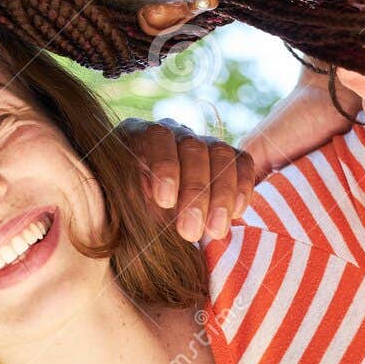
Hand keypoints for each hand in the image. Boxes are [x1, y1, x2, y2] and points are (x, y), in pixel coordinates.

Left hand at [118, 117, 254, 242]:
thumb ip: (132, 201)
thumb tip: (147, 209)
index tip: (165, 201)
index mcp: (139, 134)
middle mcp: (173, 132)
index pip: (158, 137)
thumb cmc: (128, 207)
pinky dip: (242, 188)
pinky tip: (235, 215)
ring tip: (214, 231)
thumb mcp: (122, 203)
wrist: (148, 211)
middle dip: (195, 191)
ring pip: (221, 154)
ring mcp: (202, 141)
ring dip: (221, 194)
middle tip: (190, 231)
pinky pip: (242, 162)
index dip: (165, 166)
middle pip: (193, 148)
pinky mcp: (227, 157)